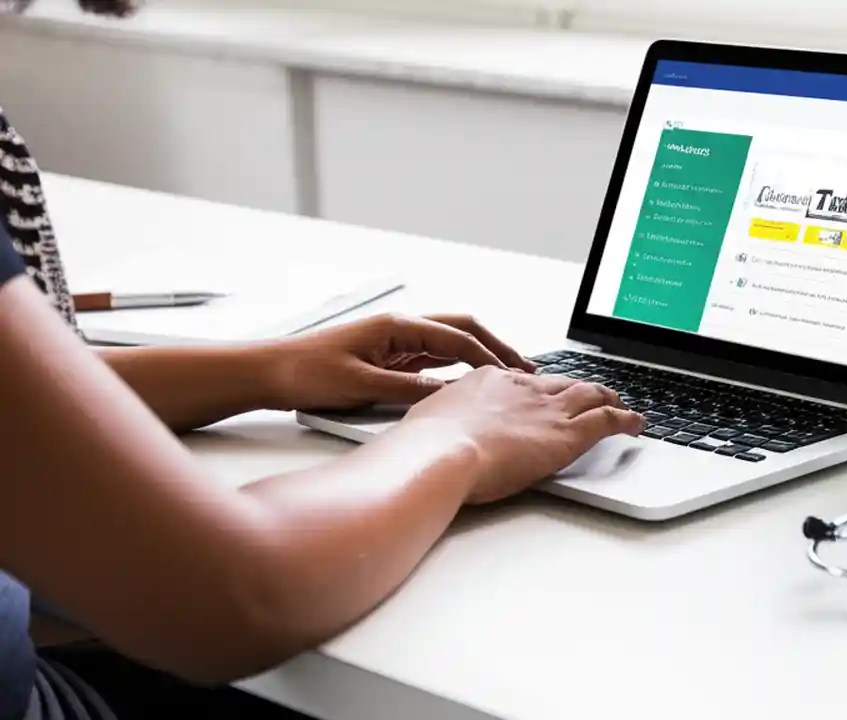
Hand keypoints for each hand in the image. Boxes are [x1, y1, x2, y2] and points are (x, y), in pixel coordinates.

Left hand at [264, 313, 537, 410]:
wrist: (268, 372)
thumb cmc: (304, 372)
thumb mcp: (361, 386)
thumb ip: (408, 389)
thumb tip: (448, 393)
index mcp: (397, 326)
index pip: (457, 338)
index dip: (489, 358)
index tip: (513, 375)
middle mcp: (400, 328)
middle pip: (462, 330)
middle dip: (496, 348)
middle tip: (525, 368)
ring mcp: (396, 342)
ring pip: (450, 344)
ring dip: (480, 357)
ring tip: (508, 377)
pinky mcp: (389, 358)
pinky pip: (433, 359)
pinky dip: (458, 368)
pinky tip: (470, 385)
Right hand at [403, 367, 645, 503]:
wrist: (440, 454)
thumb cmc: (426, 445)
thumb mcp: (429, 422)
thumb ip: (444, 424)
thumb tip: (435, 433)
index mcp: (490, 381)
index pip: (525, 382)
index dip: (539, 391)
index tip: (543, 398)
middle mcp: (524, 388)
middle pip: (564, 382)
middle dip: (581, 389)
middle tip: (593, 395)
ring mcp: (549, 408)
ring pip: (593, 393)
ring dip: (610, 398)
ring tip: (621, 405)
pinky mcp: (568, 432)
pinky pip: (609, 418)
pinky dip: (627, 419)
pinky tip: (637, 424)